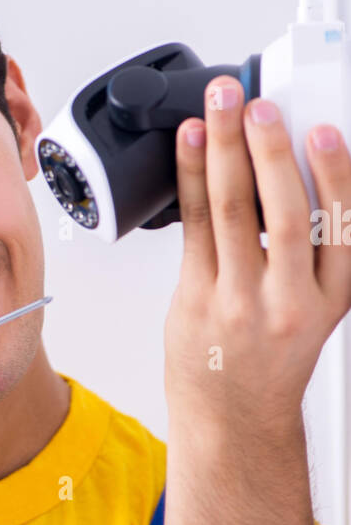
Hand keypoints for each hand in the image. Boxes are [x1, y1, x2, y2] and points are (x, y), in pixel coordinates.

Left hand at [164, 76, 350, 438]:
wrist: (233, 418)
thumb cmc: (272, 358)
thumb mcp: (316, 309)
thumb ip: (313, 251)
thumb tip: (294, 170)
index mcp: (331, 297)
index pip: (342, 227)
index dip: (335, 174)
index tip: (323, 132)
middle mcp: (289, 301)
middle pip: (283, 213)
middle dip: (269, 150)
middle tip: (259, 106)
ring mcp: (239, 303)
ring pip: (233, 213)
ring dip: (223, 150)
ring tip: (220, 107)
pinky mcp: (196, 301)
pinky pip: (194, 228)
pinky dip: (191, 179)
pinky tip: (189, 145)